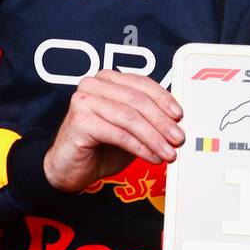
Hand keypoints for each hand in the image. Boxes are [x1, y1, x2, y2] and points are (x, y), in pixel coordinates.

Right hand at [43, 70, 183, 192]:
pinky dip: (140, 147)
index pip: (142, 83)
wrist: (69, 170)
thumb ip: (148, 118)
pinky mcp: (80, 121)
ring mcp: (84, 101)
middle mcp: (94, 85)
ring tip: (169, 152)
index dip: (164, 99)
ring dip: (154, 137)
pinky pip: (119, 134)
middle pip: (137, 100)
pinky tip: (152, 157)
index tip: (179, 116)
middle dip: (162, 121)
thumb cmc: (100, 147)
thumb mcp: (131, 128)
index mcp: (108, 80)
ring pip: (130, 117)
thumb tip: (177, 121)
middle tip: (178, 138)